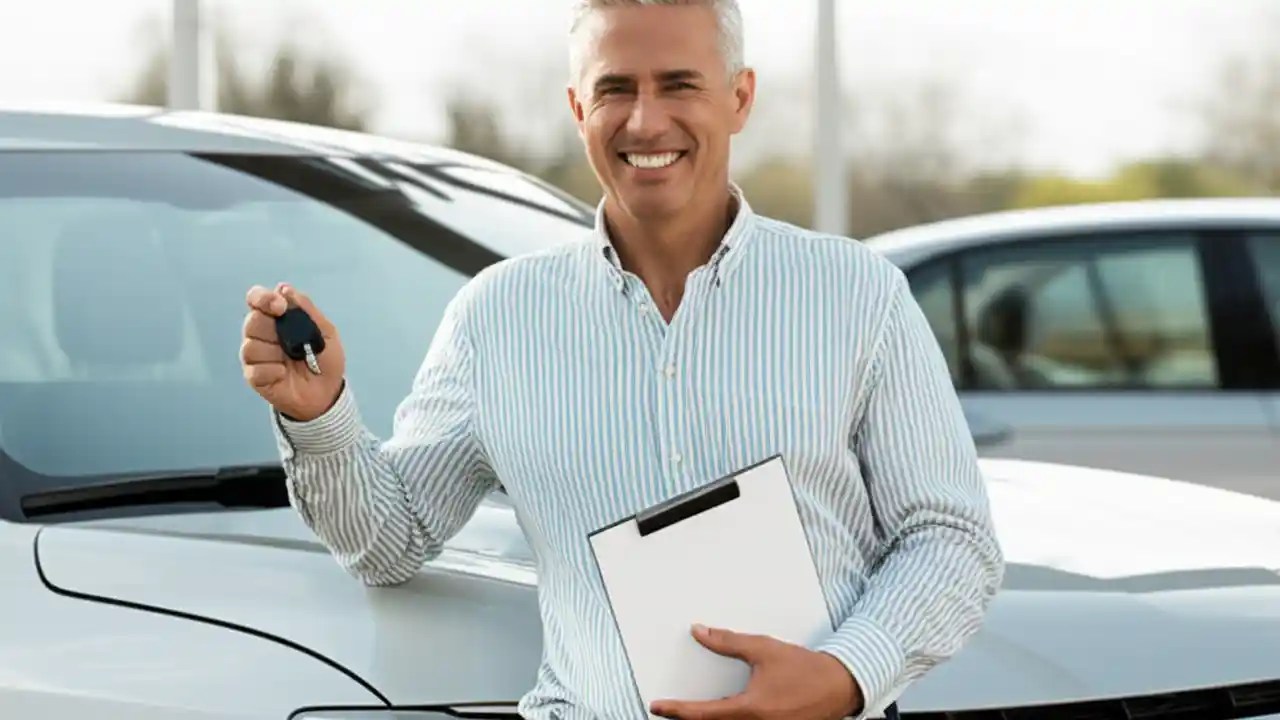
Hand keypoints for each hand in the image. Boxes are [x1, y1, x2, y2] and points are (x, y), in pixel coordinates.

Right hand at [241, 283, 345, 421]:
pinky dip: (274, 371)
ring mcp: (256, 356)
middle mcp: (262, 334)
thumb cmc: (325, 360)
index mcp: (277, 319)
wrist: (327, 393)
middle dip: (273, 329)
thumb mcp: (325, 332)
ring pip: (251, 346)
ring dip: (275, 353)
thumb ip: (306, 309)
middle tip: (292, 340)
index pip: (257, 299)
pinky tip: (284, 374)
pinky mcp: (255, 377)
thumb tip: (284, 288)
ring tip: (292, 360)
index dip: (262, 298)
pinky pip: (255, 369)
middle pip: (252, 321)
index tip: (279, 306)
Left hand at [650, 625, 862, 719]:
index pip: (703, 714)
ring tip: (689, 713)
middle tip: (667, 711)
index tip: (658, 706)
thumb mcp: (764, 649)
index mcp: (750, 710)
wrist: (839, 685)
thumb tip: (700, 632)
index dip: (676, 711)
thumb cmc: (806, 670)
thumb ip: (728, 642)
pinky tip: (721, 712)